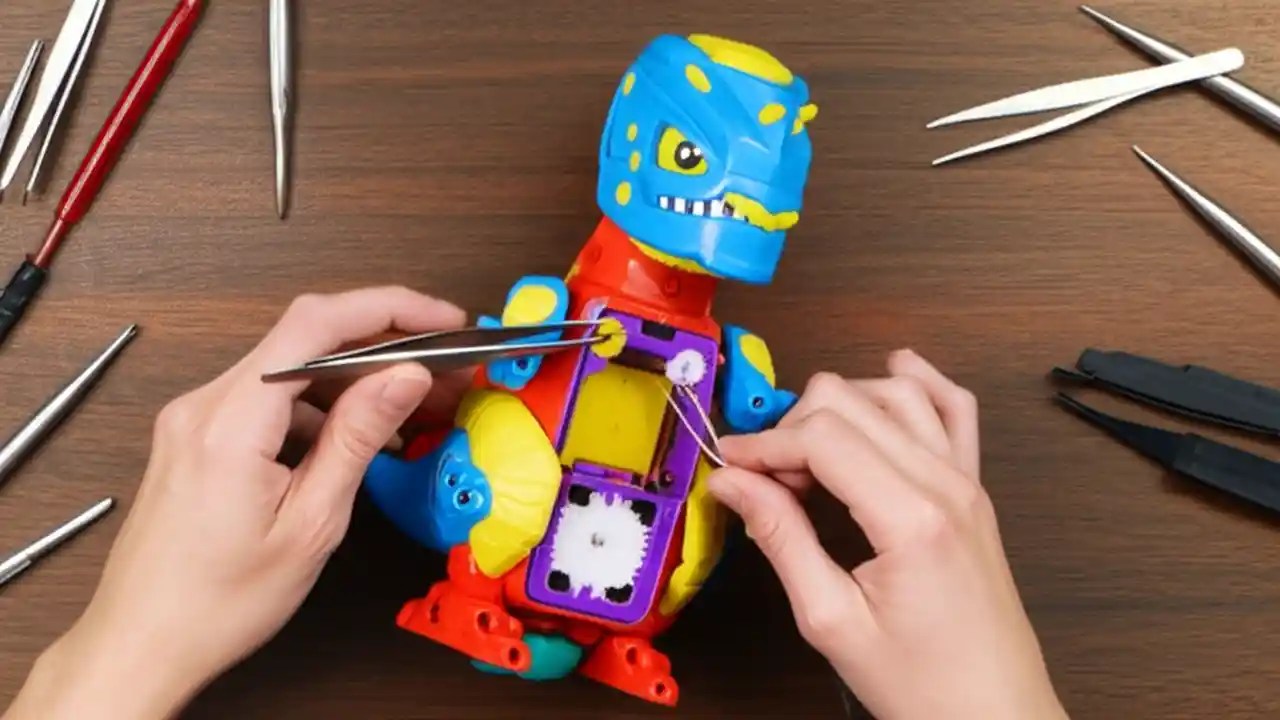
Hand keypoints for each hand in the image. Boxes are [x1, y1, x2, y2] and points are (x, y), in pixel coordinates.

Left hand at [4, 287, 469, 719]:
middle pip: (307, 336)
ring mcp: (196, 417)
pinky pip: (270, 397)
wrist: (143, 644)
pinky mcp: (198, 434)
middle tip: (445, 368)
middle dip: (385, 344)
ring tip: (415, 405)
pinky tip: (360, 434)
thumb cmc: (217, 603)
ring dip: (356, 377)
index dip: (390, 308)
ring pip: (291, 366)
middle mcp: (204, 405)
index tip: (443, 319)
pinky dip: (322, 404)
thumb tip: (405, 376)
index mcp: (230, 423)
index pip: (316, 324)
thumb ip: (358, 438)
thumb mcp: (311, 523)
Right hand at [708, 350, 1066, 719]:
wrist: (996, 715)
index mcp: (911, 519)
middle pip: (850, 401)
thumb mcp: (831, 620)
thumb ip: (781, 539)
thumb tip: (734, 484)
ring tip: (807, 455)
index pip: (821, 437)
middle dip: (792, 427)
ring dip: (840, 406)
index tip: (729, 465)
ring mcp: (966, 483)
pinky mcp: (974, 490)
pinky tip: (892, 374)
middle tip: (764, 478)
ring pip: (895, 393)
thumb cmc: (926, 685)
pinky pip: (955, 410)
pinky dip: (922, 384)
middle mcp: (945, 486)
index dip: (764, 444)